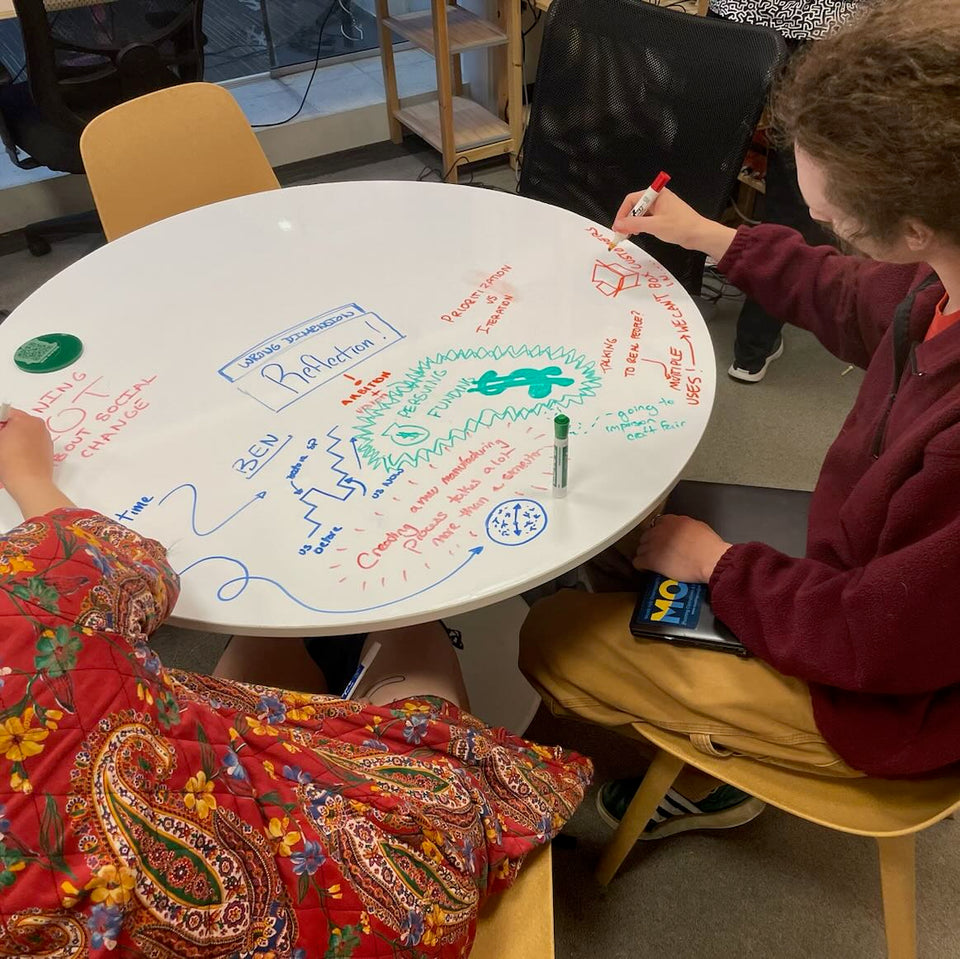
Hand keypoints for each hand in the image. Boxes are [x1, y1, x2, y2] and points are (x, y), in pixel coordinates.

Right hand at [0, 409, 72, 518]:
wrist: (30, 483)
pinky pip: (31, 444)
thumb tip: (2, 432)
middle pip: (16, 423)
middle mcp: (39, 426)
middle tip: (1, 444)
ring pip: (24, 434)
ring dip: (13, 439)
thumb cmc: (11, 461)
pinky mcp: (47, 451)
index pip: (6, 413)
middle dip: (4, 431)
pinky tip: (15, 458)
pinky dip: (22, 448)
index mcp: (27, 419)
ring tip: (6, 453)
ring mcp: (45, 439)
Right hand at [612, 187, 736, 261]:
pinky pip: (647, 219)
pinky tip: (640, 234)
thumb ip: (634, 224)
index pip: (632, 200)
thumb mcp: (654, 226)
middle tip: (622, 233)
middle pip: (635, 206)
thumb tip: (617, 225)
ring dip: (633, 224)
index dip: (622, 213)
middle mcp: (658, 198)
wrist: (699, 235)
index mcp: (657, 194)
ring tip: (630, 235)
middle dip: (627, 219)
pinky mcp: (663, 216)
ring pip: (640, 214)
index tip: (618, 226)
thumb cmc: (680, 227)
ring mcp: (661, 208)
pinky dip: (641, 226)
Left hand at [632, 514, 731, 583]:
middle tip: (657, 552)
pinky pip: (637, 562)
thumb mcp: (698, 527)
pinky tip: (645, 569)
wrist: (710, 559)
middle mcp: (660, 530)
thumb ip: (685, 526)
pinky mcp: (651, 559)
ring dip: (645, 555)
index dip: (658, 533)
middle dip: (650, 544)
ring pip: (640, 549)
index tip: (661, 539)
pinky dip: (640, 566)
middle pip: (646, 536)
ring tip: (652, 562)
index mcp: (672, 520)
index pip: (656, 524)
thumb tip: (682, 531)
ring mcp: (653, 544)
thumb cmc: (709, 547)